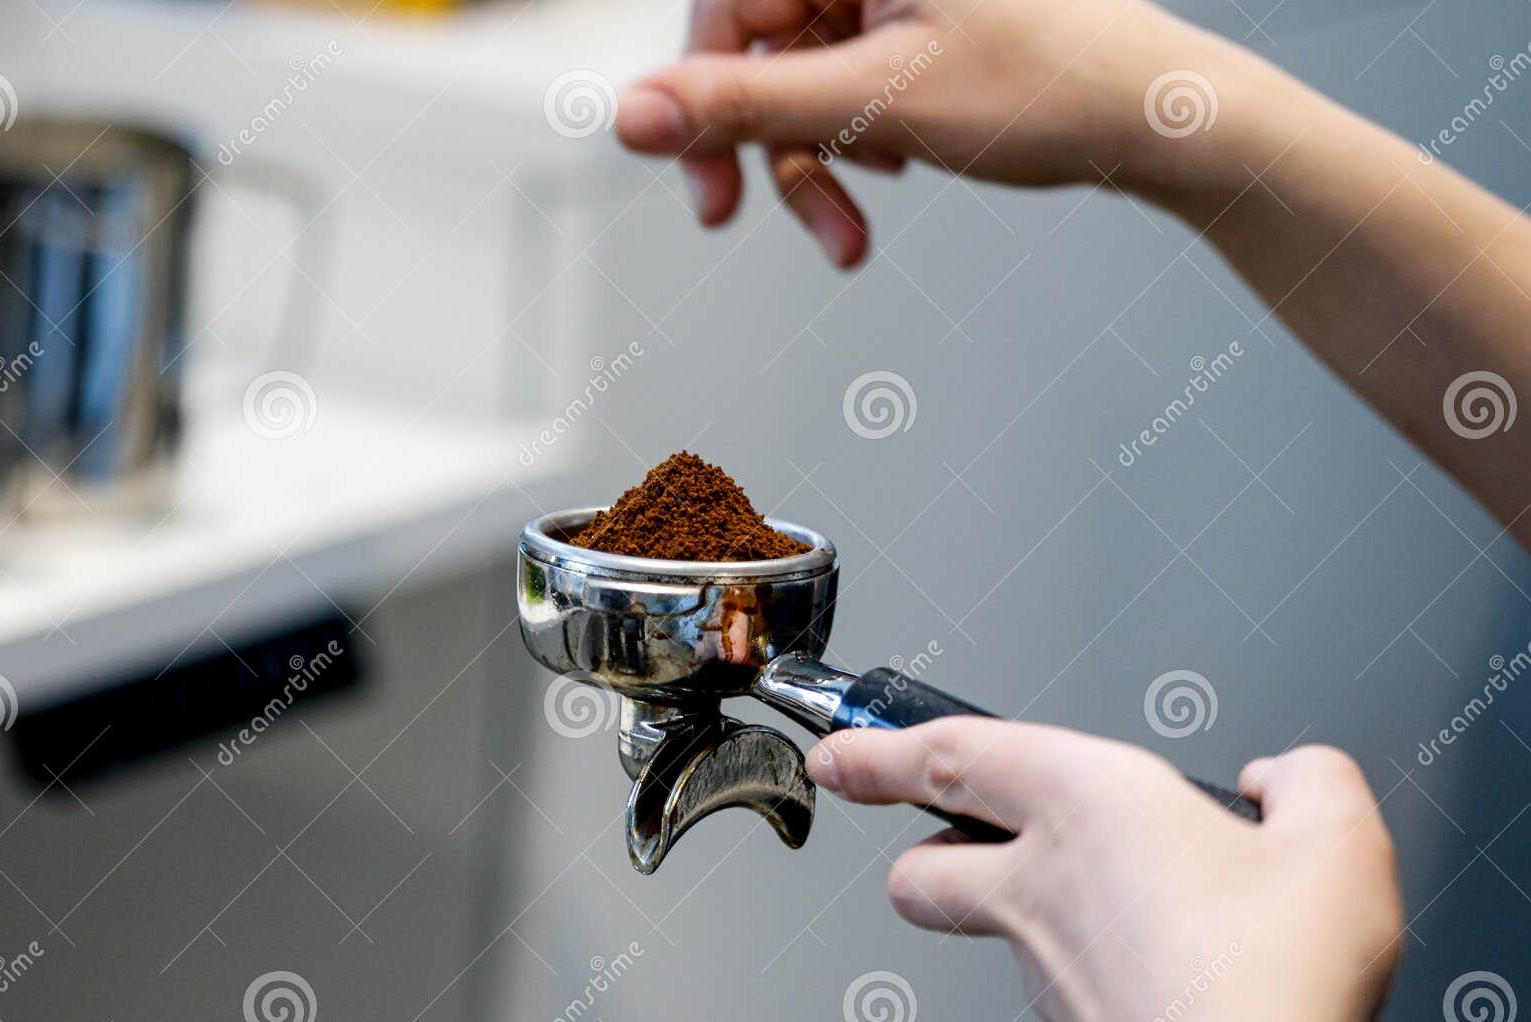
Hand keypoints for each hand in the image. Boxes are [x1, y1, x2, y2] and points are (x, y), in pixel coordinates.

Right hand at [616, 0, 1279, 264]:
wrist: (1160, 118)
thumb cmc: (1048, 86)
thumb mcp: (878, 103)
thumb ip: (744, 106)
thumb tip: (627, 118)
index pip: (724, 5)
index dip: (698, 96)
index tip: (705, 192)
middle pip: (753, 43)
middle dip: (761, 145)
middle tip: (735, 220)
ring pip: (798, 77)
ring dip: (811, 164)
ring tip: (851, 232)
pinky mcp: (912, 22)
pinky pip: (843, 84)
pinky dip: (855, 141)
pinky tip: (900, 163)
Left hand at [807, 721, 1402, 1021]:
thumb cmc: (1271, 981)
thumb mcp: (1334, 841)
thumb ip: (1311, 784)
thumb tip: (1286, 782)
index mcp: (1085, 804)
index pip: (952, 754)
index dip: (884, 748)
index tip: (841, 750)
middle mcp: (1042, 887)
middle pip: (924, 863)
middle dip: (911, 840)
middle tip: (920, 824)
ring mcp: (1047, 967)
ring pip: (988, 927)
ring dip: (1016, 903)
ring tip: (1093, 895)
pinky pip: (1059, 978)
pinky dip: (1087, 958)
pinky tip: (1157, 966)